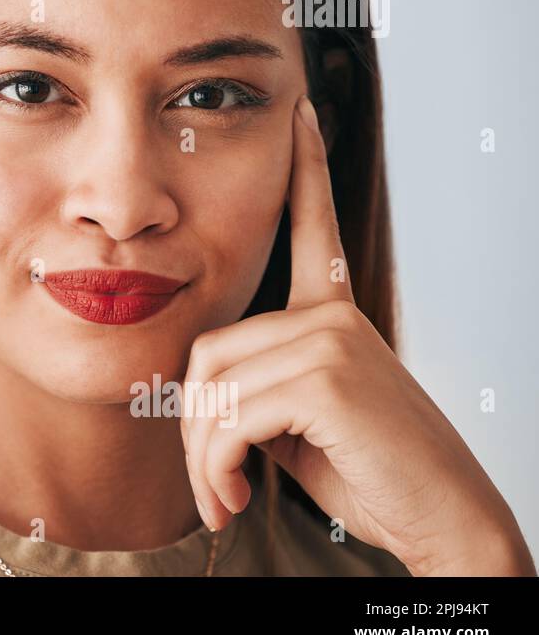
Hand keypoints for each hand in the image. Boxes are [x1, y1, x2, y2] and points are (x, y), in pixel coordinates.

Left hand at [180, 93, 534, 575]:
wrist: (442, 521)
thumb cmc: (367, 472)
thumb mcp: (296, 419)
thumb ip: (253, 385)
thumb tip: (192, 392)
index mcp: (333, 313)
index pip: (315, 227)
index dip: (306, 167)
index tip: (302, 112)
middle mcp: (332, 314)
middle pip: (208, 353)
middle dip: (194, 429)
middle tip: (211, 484)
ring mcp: (331, 338)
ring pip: (211, 392)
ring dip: (202, 461)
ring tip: (223, 498)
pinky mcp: (326, 377)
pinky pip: (229, 420)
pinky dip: (217, 471)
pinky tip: (236, 499)